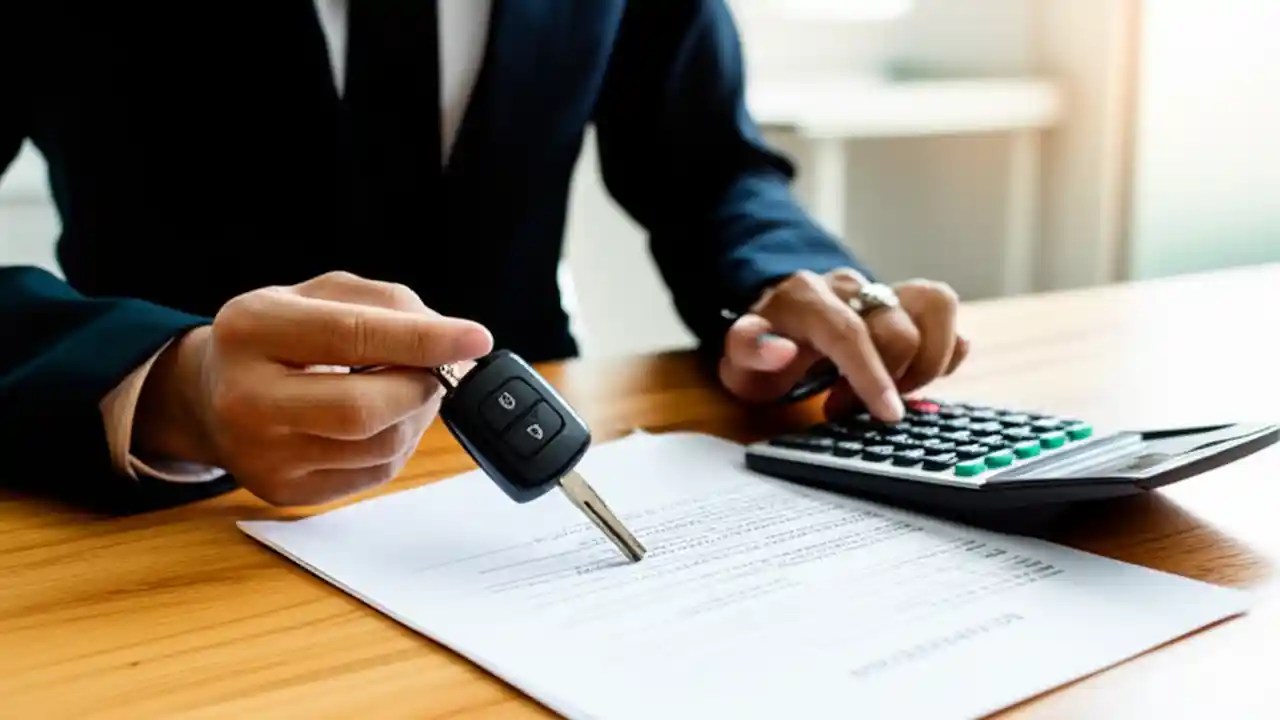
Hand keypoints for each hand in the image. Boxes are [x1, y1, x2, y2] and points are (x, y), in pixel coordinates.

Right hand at [133, 271, 492, 505]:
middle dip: (419, 387)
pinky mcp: (286, 492)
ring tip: (402, 390)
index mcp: (251, 328)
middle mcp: (246, 397)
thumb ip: (387, 304)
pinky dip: (396, 443)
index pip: (352, 335)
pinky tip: (379, 421)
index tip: (477, 338)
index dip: (422, 339)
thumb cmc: (280, 336)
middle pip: (363, 408)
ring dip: (415, 416)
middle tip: (435, 370)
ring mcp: (262, 455)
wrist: (212, 394)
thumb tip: (449, 340)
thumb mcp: (321, 294)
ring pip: (378, 446)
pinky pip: (374, 474)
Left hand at [718, 269, 968, 421]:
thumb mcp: (738, 360)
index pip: (849, 332)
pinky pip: (944, 311)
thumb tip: (780, 349)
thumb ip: (749, 351)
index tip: (887, 414)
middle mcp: (850, 287)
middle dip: (884, 382)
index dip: (872, 375)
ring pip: (936, 306)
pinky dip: (945, 348)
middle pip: (898, 330)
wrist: (775, 323)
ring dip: (926, 362)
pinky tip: (918, 376)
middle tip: (845, 408)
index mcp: (805, 297)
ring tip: (893, 391)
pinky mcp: (906, 301)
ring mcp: (882, 289)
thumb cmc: (761, 349)